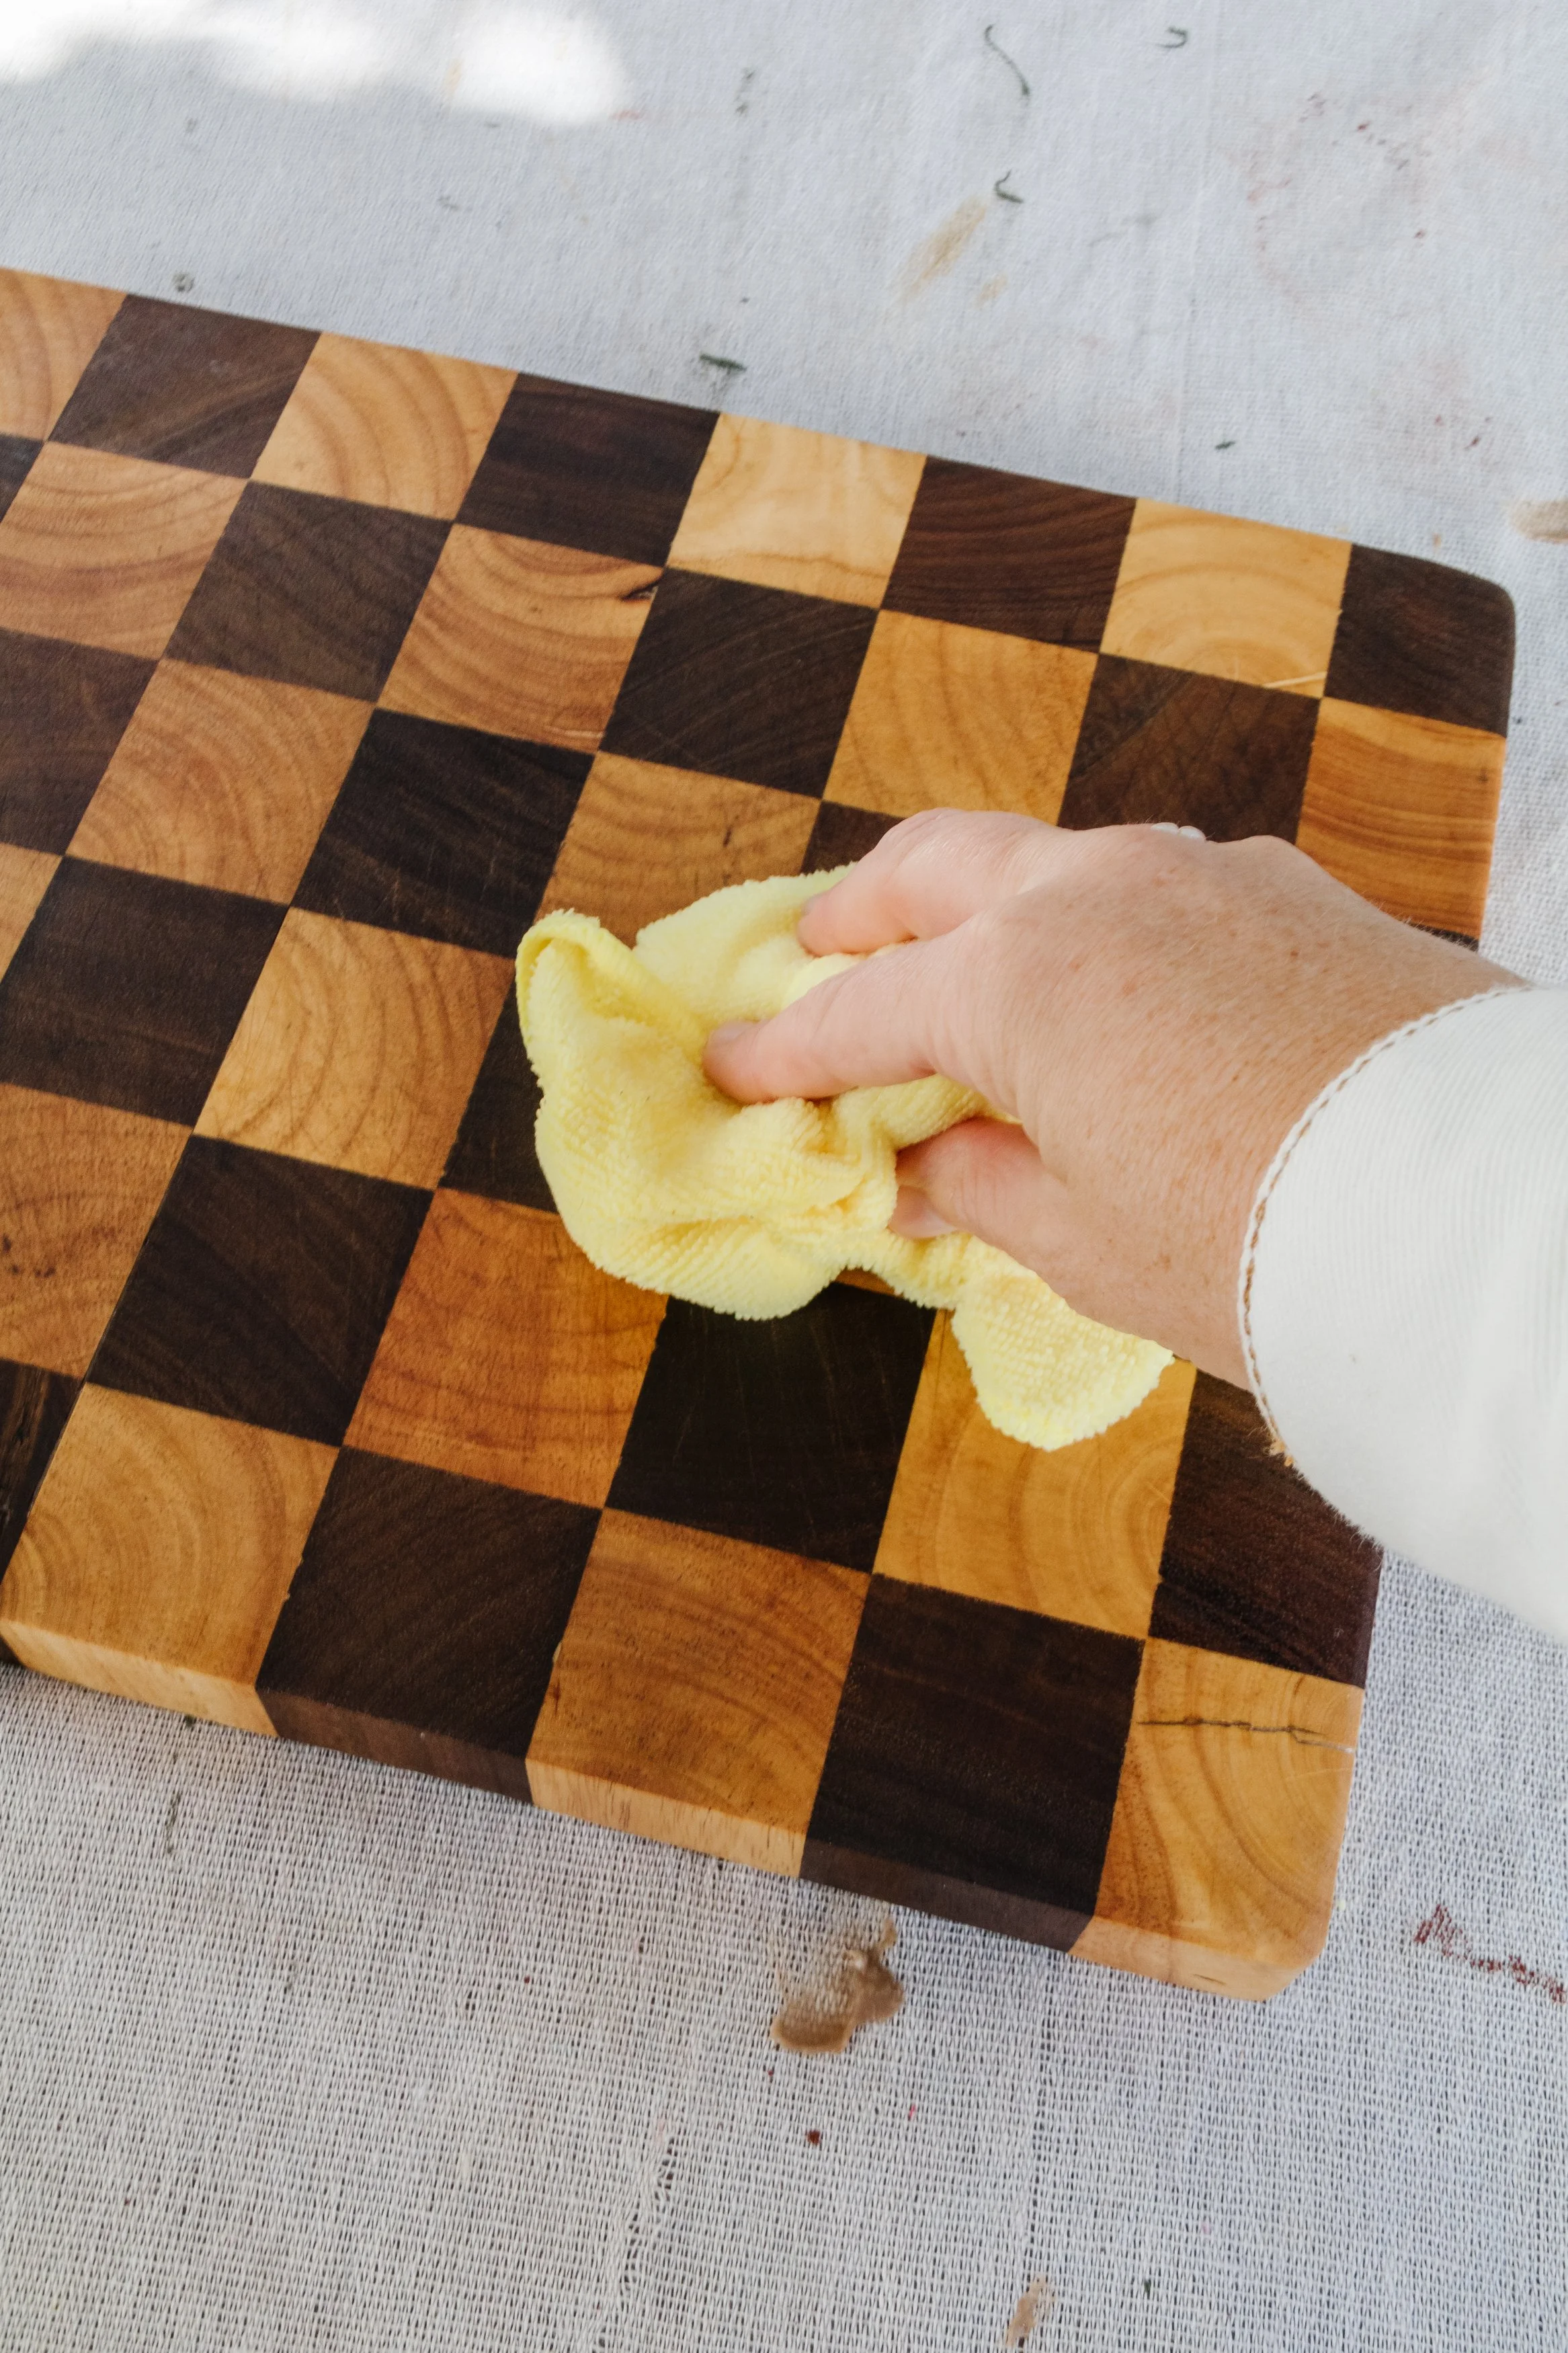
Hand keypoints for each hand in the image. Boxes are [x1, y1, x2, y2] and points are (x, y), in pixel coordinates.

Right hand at [702, 810, 1526, 1384]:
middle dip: (864, 908)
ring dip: (991, 897)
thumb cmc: (1259, 1243)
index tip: (730, 1067)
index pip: (861, 1015)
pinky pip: (1162, 882)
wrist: (1475, 1210)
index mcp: (1016, 979)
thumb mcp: (1089, 1243)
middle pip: (940, 865)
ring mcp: (1206, 874)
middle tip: (817, 946)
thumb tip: (921, 1173)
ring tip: (966, 956)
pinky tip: (1116, 980)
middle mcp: (1099, 892)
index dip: (785, 1052)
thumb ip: (983, 1188)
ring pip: (1058, 854)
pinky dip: (1102, 918)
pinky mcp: (1296, 890)